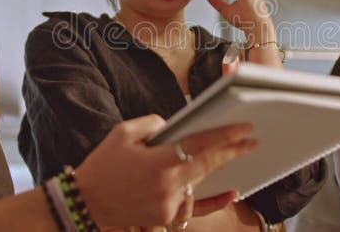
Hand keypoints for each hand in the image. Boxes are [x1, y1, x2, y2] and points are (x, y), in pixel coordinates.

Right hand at [75, 115, 256, 228]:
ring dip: (218, 169)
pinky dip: (216, 200)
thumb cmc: (102, 164)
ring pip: (202, 183)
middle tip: (253, 140)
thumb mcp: (123, 133)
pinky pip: (195, 205)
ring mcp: (168, 204)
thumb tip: (173, 127)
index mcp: (159, 163)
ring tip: (238, 153)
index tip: (246, 127)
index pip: (202, 145)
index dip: (227, 136)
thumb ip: (153, 124)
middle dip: (234, 151)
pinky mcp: (165, 216)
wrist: (86, 202)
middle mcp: (168, 186)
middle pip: (210, 165)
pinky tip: (233, 192)